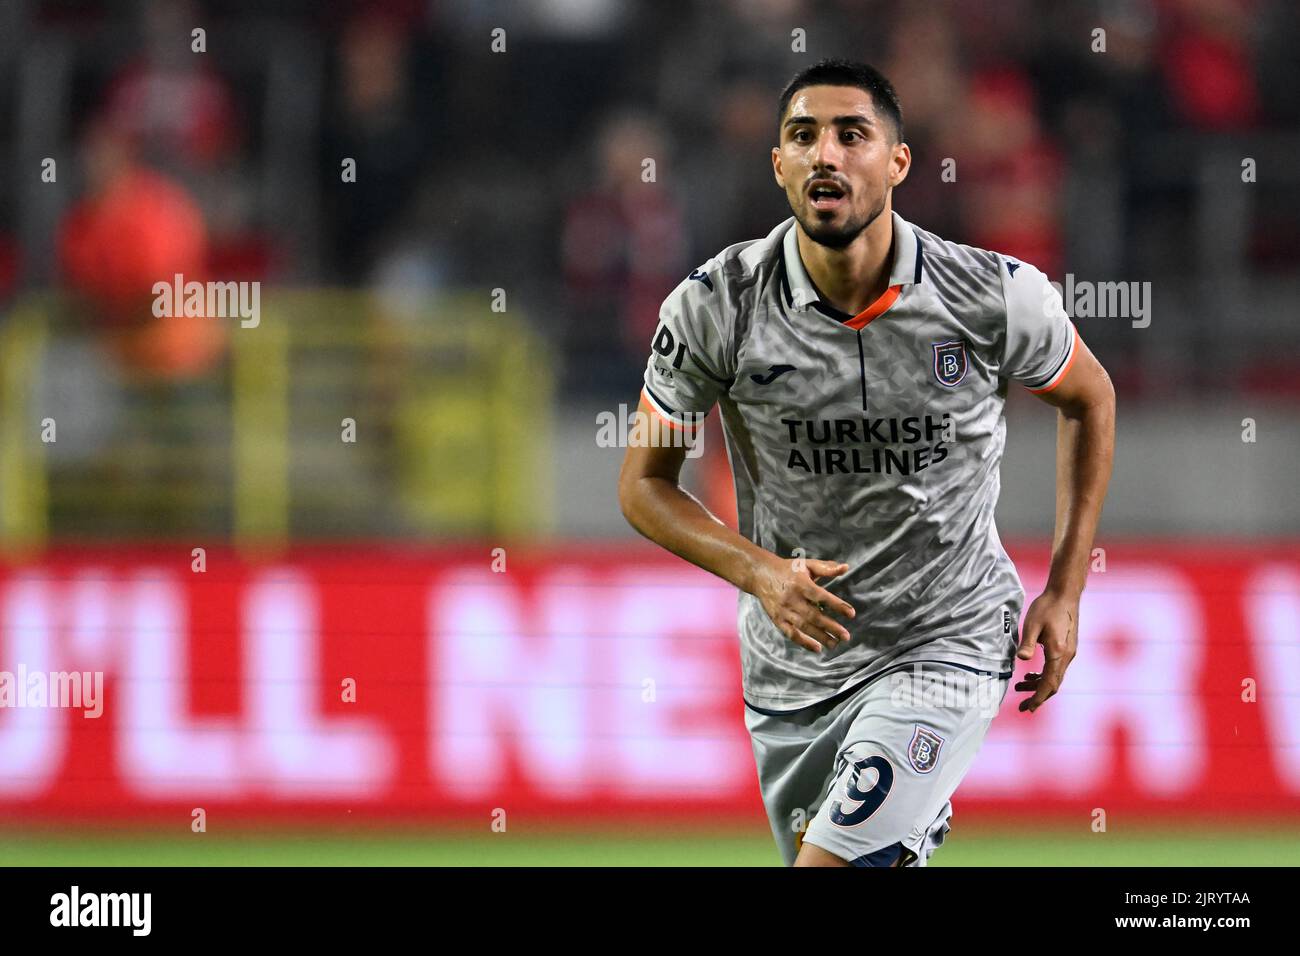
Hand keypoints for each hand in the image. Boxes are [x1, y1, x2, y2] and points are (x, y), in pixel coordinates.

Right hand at [749, 553, 854, 653]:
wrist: (760, 575)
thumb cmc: (787, 569)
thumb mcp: (806, 564)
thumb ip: (826, 568)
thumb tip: (846, 568)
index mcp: (800, 583)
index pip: (821, 596)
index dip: (836, 605)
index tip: (851, 613)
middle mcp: (791, 598)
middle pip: (813, 615)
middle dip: (831, 627)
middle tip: (846, 636)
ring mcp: (783, 611)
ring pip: (804, 627)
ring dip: (820, 636)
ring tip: (835, 643)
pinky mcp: (777, 620)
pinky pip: (791, 634)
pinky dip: (804, 642)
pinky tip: (817, 648)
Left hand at [1014, 590, 1077, 712]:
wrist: (1065, 594)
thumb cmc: (1047, 607)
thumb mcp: (1032, 624)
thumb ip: (1028, 643)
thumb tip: (1021, 660)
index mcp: (1058, 653)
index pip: (1049, 684)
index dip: (1038, 698)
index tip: (1027, 708)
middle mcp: (1067, 656)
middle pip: (1053, 685)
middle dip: (1037, 697)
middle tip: (1022, 706)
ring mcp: (1069, 653)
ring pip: (1055, 678)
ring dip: (1039, 685)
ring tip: (1019, 687)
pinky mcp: (1067, 648)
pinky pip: (1056, 669)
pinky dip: (1044, 676)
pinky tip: (1030, 673)